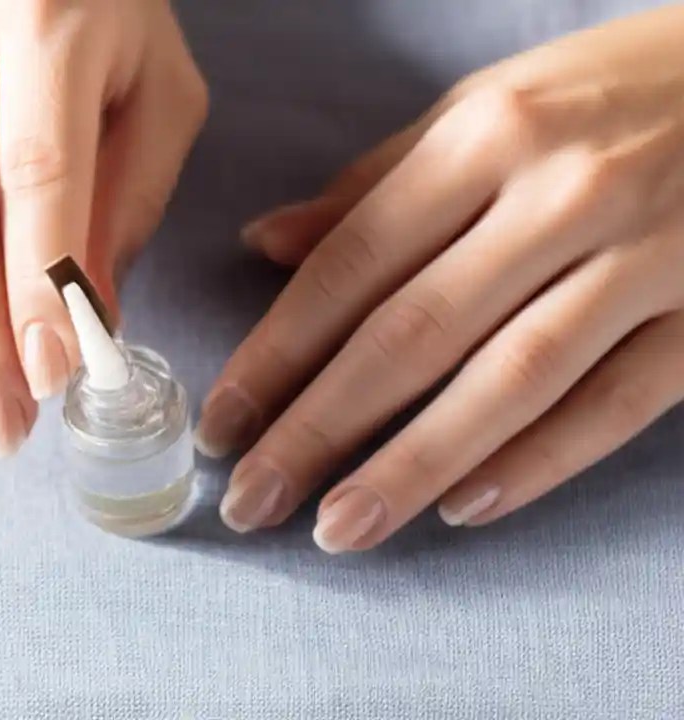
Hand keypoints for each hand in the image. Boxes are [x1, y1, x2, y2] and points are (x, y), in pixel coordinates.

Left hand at [197, 6, 683, 550]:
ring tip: (339, 528)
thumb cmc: (609, 90)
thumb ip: (372, 185)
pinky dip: (538, 462)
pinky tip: (464, 507)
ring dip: (413, 464)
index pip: (353, 264)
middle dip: (319, 428)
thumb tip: (264, 244)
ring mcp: (643, 258)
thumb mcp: (485, 106)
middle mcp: (559, 196)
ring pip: (509, 382)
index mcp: (486, 136)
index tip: (222, 424)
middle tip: (251, 500)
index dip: (277, 353)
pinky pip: (614, 404)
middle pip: (414, 334)